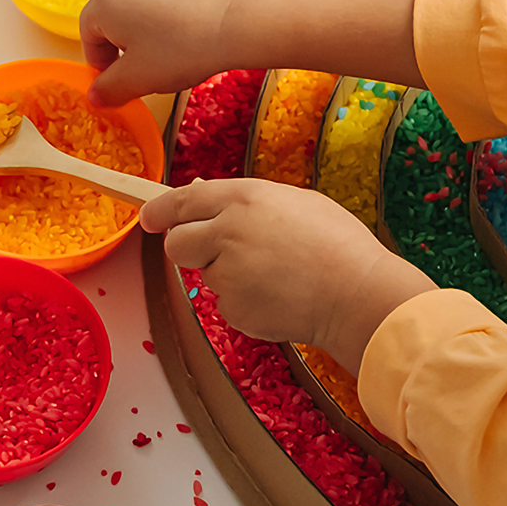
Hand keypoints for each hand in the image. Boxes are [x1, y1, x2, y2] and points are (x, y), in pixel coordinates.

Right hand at [80, 0, 245, 106]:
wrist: (237, 21)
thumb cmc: (186, 48)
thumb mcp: (141, 79)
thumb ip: (111, 88)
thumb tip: (96, 95)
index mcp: (106, 4)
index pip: (89, 33)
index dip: (99, 59)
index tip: (114, 77)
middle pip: (107, 2)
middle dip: (115, 29)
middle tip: (137, 56)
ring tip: (142, 7)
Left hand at [140, 179, 435, 371]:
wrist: (357, 292)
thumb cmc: (338, 244)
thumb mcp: (296, 203)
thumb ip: (249, 202)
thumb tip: (213, 198)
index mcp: (244, 199)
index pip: (184, 200)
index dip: (162, 210)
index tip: (149, 216)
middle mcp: (227, 232)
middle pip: (177, 243)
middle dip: (189, 248)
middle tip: (217, 253)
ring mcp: (227, 273)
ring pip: (205, 275)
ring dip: (226, 276)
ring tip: (274, 274)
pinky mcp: (233, 307)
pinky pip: (227, 303)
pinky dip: (246, 301)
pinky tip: (279, 295)